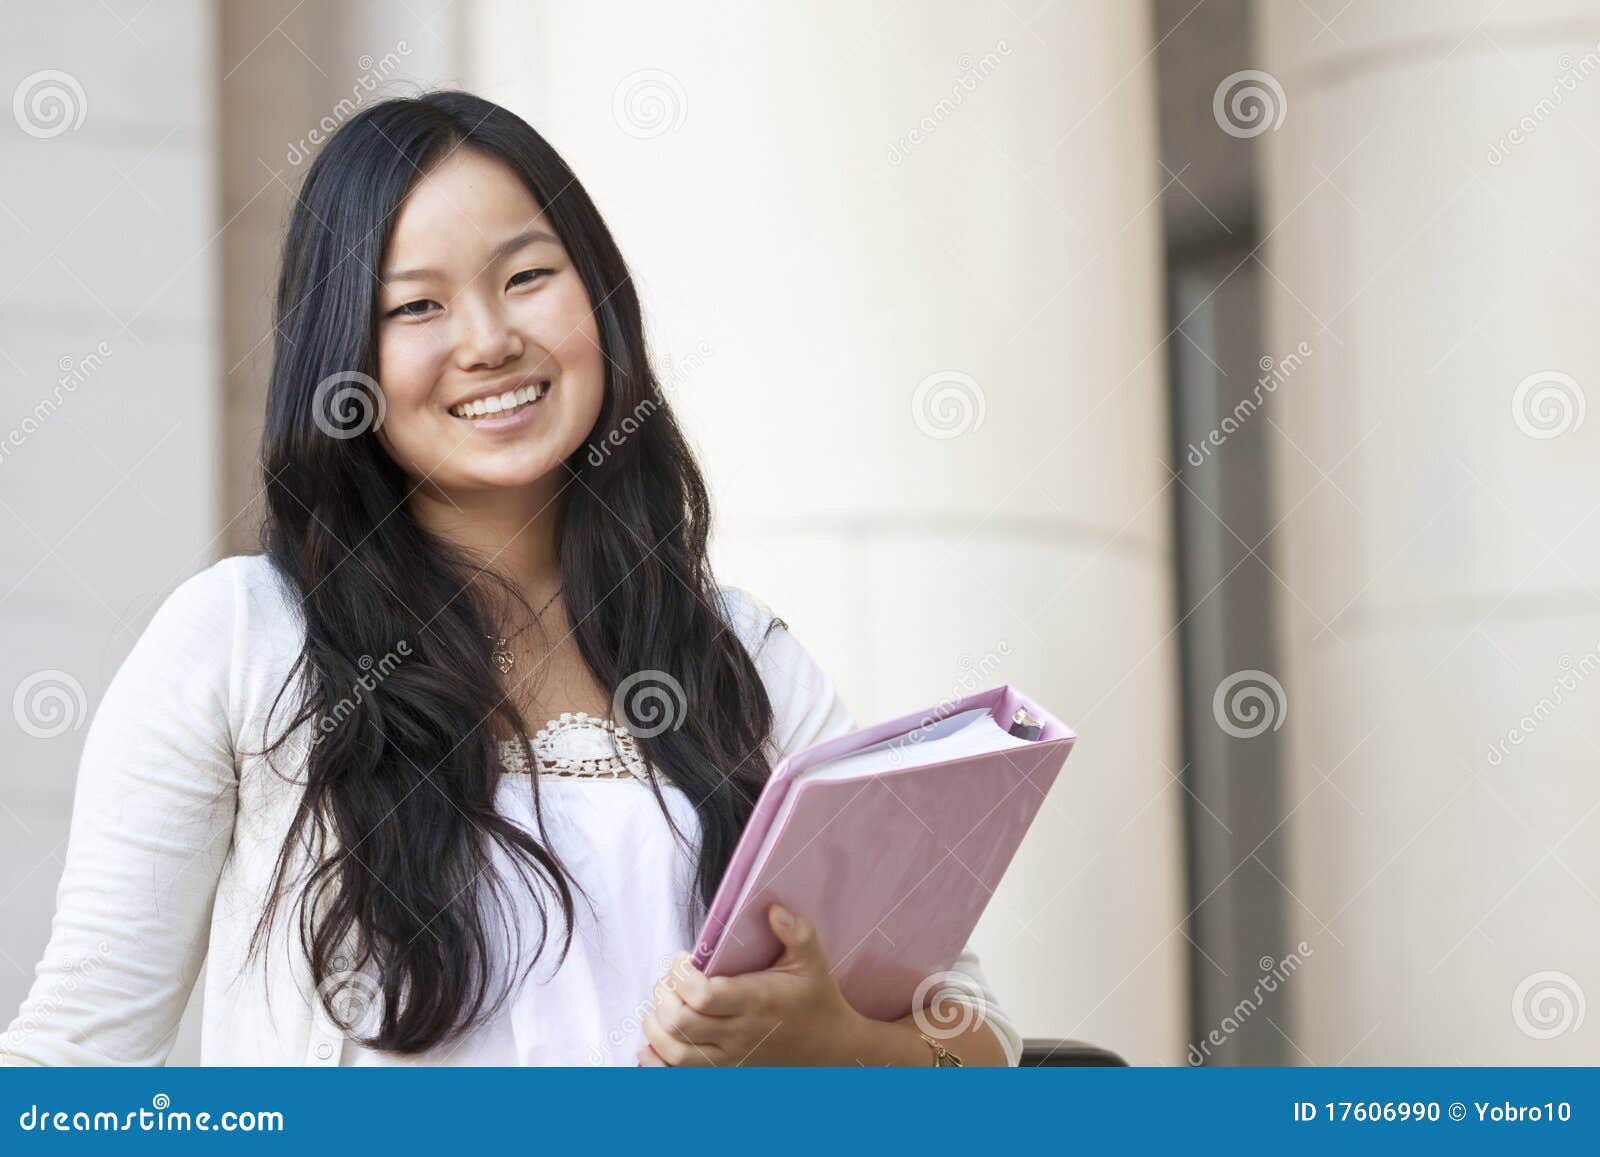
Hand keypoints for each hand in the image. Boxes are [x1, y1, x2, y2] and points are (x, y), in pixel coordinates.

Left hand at [638, 903, 868, 1065]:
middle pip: (681, 1023)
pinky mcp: (726, 1073)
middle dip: (663, 996)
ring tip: (662, 1005)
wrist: (832, 1049)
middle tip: (669, 980)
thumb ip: (797, 932)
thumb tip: (773, 909)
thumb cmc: (817, 1000)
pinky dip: (656, 1064)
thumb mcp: (814, 962)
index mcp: (756, 1001)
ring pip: (675, 1052)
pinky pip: (681, 1078)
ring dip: (655, 1027)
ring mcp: (732, 1058)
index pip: (702, 996)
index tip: (684, 958)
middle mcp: (740, 1034)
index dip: (680, 975)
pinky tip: (650, 1046)